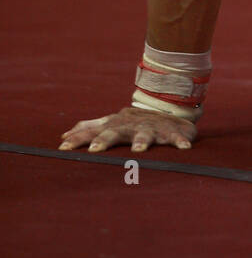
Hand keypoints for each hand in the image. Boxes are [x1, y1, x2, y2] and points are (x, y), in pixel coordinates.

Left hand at [58, 106, 196, 153]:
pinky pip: (176, 136)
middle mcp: (131, 125)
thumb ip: (90, 128)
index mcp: (115, 124)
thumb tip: (63, 136)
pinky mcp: (170, 131)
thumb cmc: (134, 121)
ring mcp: (150, 127)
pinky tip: (183, 148)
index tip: (63, 148)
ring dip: (141, 141)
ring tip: (138, 151)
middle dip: (105, 139)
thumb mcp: (112, 122)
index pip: (93, 130)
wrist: (168, 107)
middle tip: (95, 150)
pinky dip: (180, 141)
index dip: (79, 138)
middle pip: (115, 131)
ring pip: (144, 134)